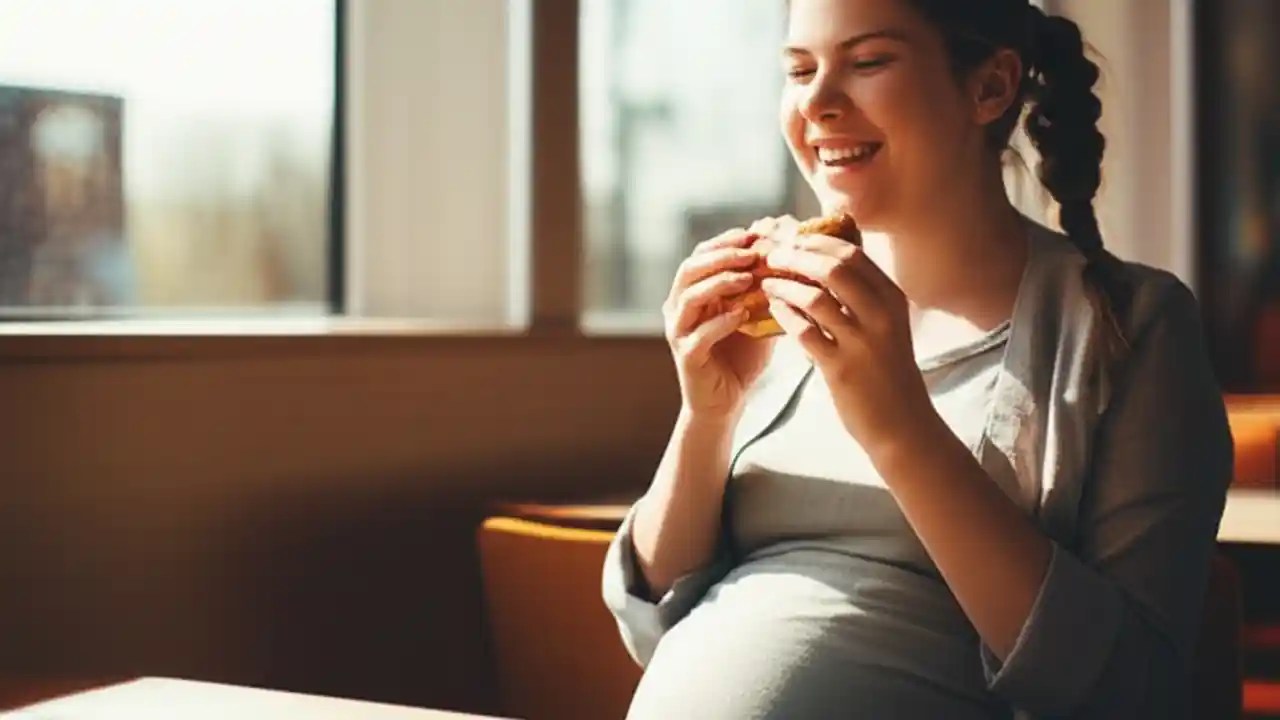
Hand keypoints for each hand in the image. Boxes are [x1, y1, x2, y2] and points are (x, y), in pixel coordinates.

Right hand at [663, 218, 792, 421]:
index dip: (725, 242)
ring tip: (748, 278)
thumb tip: (786, 252)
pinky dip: (721, 322)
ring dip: (719, 283)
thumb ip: (764, 286)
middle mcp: (679, 308)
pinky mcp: (686, 357)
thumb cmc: (741, 355)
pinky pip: (699, 335)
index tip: (753, 233)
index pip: (701, 255)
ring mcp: (679, 332)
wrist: (726, 402)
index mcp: (692, 293)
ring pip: (689, 297)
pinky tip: (744, 315)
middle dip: (721, 256)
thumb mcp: (757, 314)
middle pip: (690, 269)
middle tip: (751, 252)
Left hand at [760, 231, 936, 458]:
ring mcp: (861, 342)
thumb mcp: (885, 327)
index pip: (851, 254)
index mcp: (892, 299)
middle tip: (772, 255)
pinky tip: (772, 309)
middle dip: (796, 256)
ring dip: (784, 285)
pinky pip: (804, 332)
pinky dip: (784, 315)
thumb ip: (861, 297)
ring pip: (815, 298)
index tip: (793, 239)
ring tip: (766, 282)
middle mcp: (880, 315)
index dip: (817, 242)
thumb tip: (820, 264)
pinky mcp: (841, 369)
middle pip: (833, 268)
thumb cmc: (888, 373)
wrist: (902, 425)